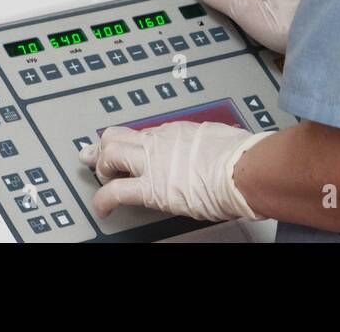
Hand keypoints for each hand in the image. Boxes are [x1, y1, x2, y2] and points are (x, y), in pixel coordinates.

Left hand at [79, 122, 271, 220]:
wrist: (243, 169)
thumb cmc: (242, 156)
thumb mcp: (224, 137)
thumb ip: (213, 140)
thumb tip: (223, 142)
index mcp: (179, 130)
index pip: (146, 134)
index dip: (135, 143)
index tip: (132, 149)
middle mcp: (161, 141)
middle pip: (118, 136)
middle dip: (104, 148)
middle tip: (97, 158)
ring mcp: (153, 162)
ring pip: (110, 154)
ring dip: (102, 168)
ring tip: (104, 182)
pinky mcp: (150, 188)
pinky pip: (115, 191)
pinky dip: (102, 200)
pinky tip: (102, 209)